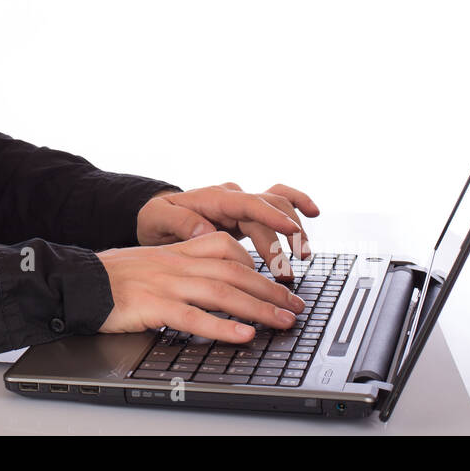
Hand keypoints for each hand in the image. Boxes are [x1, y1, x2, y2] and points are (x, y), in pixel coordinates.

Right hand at [97, 231, 306, 342]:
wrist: (76, 281)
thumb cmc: (109, 277)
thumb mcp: (148, 262)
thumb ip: (177, 266)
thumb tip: (205, 281)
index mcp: (176, 252)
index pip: (225, 247)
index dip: (255, 263)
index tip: (275, 280)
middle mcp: (176, 263)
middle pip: (235, 271)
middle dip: (270, 289)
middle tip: (296, 306)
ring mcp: (166, 283)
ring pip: (223, 291)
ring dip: (259, 307)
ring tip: (284, 321)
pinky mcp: (153, 305)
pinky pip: (194, 317)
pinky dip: (222, 326)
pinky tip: (243, 335)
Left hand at [135, 181, 319, 277]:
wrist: (156, 216)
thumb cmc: (156, 220)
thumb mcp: (157, 221)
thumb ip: (180, 224)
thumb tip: (205, 230)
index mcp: (212, 198)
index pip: (248, 203)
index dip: (272, 217)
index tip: (291, 232)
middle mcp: (231, 197)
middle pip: (268, 211)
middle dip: (282, 242)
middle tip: (285, 273)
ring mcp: (241, 203)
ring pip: (278, 207)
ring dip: (293, 232)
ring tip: (300, 259)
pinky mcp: (247, 213)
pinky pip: (276, 202)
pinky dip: (297, 204)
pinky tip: (313, 214)